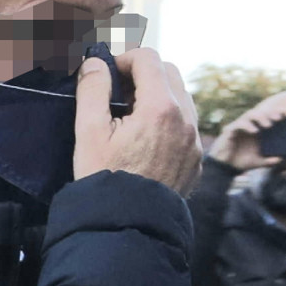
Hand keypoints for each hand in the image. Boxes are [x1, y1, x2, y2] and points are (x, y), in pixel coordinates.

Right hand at [76, 48, 201, 194]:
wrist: (128, 227)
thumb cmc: (105, 179)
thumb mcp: (89, 131)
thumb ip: (92, 89)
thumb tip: (96, 64)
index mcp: (161, 107)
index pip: (148, 59)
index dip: (124, 59)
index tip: (107, 75)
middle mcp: (186, 120)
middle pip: (170, 73)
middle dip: (144, 74)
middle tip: (118, 92)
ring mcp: (195, 141)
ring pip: (182, 98)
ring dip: (159, 95)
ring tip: (131, 116)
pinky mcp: (196, 160)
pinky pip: (187, 126)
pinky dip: (169, 120)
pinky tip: (146, 139)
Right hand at [208, 87, 285, 168]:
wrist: (225, 168)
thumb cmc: (241, 162)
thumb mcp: (258, 162)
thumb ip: (268, 161)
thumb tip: (280, 159)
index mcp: (257, 131)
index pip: (267, 117)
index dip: (276, 112)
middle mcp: (249, 126)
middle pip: (260, 113)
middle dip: (270, 113)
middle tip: (278, 118)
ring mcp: (239, 127)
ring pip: (250, 114)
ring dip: (260, 117)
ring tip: (268, 125)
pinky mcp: (230, 130)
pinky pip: (239, 124)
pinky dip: (247, 125)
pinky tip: (254, 131)